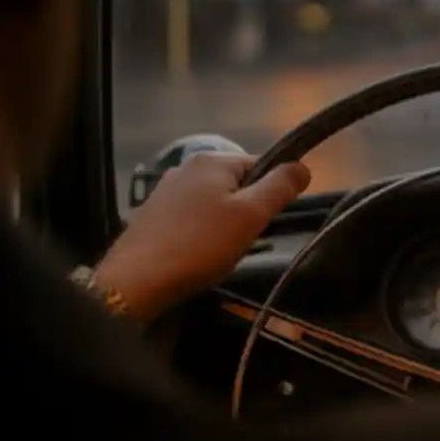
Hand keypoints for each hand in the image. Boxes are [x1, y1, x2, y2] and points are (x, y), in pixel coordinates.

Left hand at [95, 153, 310, 322]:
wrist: (136, 281)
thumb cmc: (200, 245)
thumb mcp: (251, 215)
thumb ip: (281, 187)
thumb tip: (303, 166)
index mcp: (212, 159)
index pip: (262, 164)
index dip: (273, 193)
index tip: (268, 222)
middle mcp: (187, 167)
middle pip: (237, 184)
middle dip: (247, 210)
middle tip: (245, 240)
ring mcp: (165, 191)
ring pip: (214, 202)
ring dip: (224, 224)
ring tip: (220, 251)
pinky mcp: (152, 215)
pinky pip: (191, 217)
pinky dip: (201, 233)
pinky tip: (196, 255)